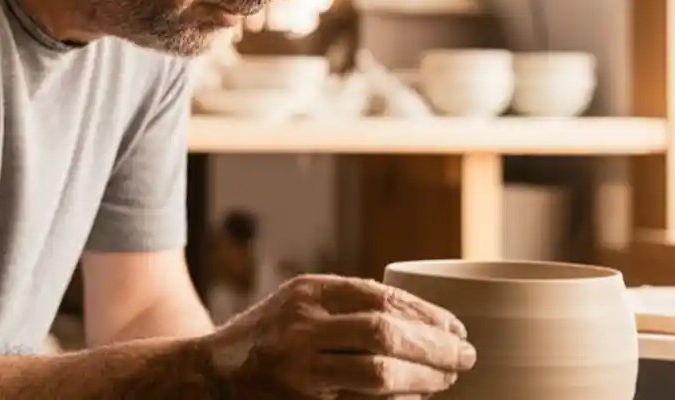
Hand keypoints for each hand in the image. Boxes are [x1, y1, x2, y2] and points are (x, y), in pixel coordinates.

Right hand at [201, 274, 474, 398]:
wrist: (210, 376)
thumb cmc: (266, 337)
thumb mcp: (299, 303)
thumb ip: (346, 302)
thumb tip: (421, 319)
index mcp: (308, 293)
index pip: (382, 297)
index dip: (428, 316)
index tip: (456, 329)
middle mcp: (302, 328)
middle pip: (385, 334)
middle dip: (435, 348)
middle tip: (465, 357)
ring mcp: (298, 370)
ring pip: (378, 373)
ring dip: (423, 379)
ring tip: (446, 380)